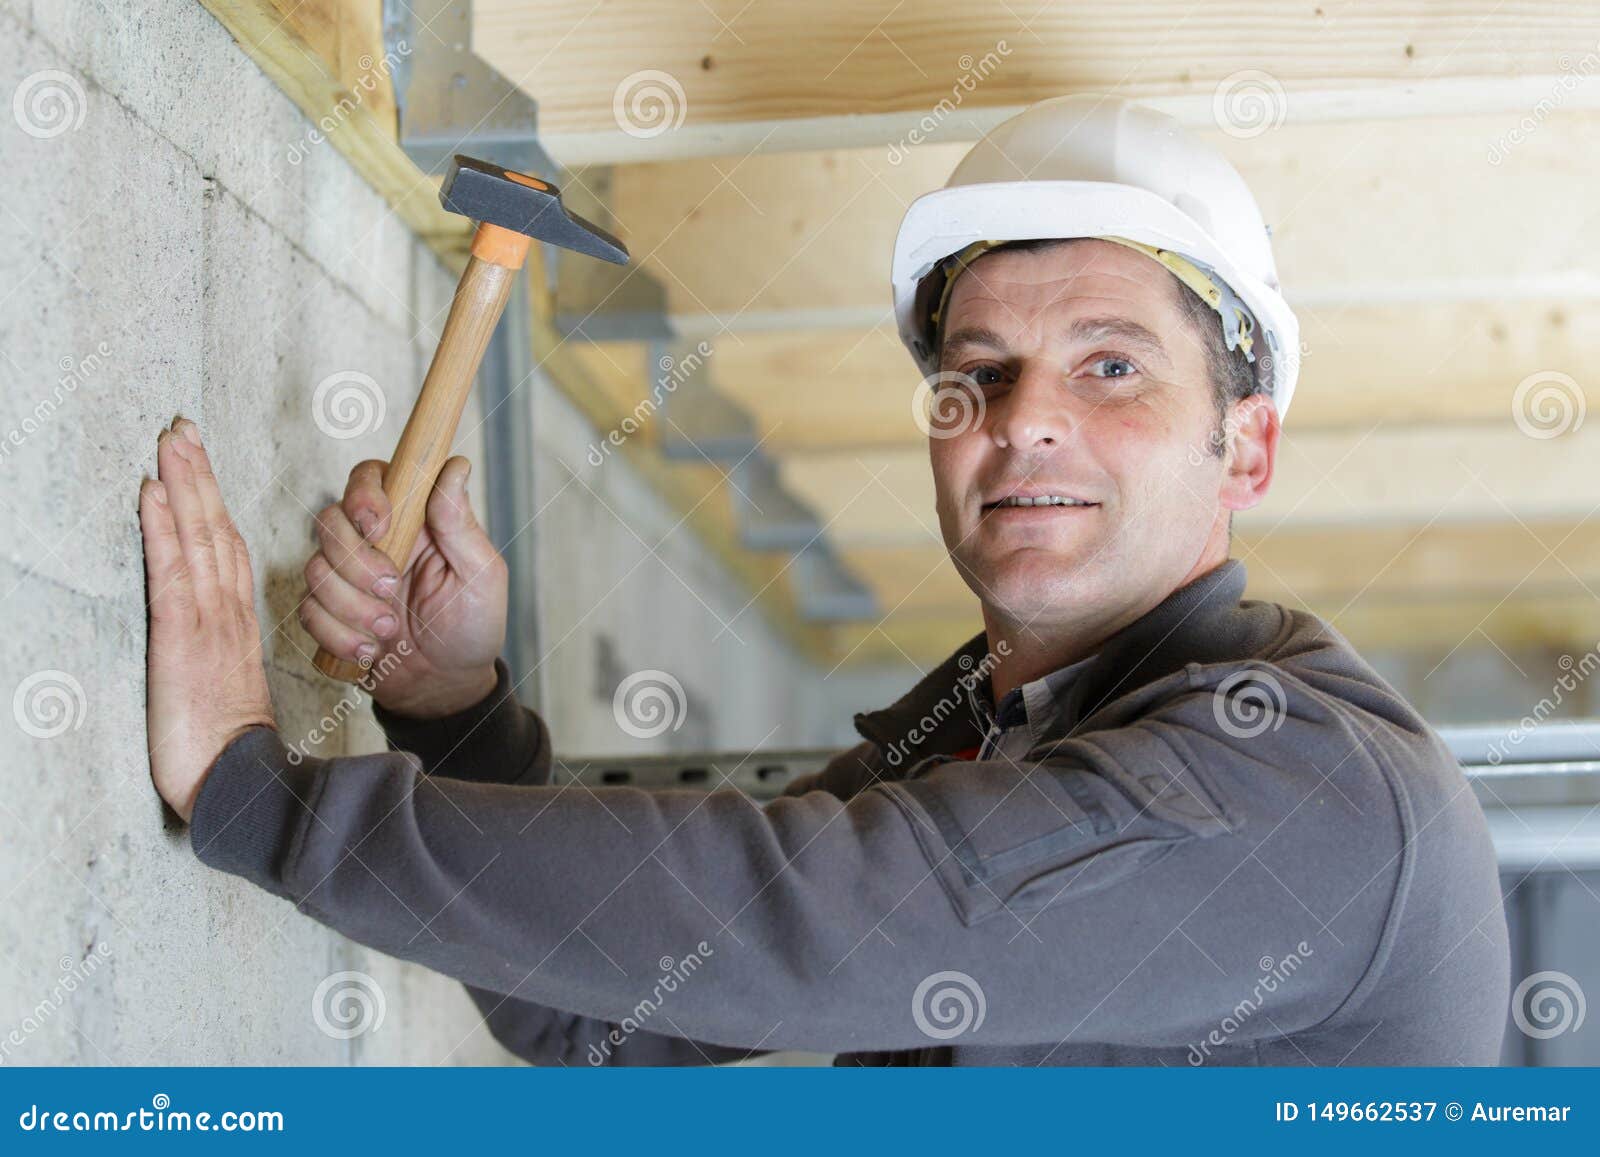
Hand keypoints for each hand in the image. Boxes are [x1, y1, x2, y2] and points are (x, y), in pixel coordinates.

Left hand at [140, 419, 275, 822]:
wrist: (239, 784)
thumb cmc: (231, 751)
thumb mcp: (229, 696)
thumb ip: (225, 660)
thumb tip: (215, 645)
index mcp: (238, 625)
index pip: (227, 551)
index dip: (212, 504)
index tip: (199, 464)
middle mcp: (227, 614)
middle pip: (215, 530)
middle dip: (198, 476)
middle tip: (183, 427)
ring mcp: (207, 622)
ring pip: (197, 538)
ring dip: (182, 484)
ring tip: (171, 440)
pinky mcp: (182, 637)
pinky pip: (171, 570)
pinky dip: (162, 526)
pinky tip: (152, 492)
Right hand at [298, 456, 505, 717]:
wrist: (448, 686)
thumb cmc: (473, 625)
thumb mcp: (481, 575)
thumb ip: (461, 524)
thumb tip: (456, 466)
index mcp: (412, 521)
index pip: (370, 478)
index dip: (363, 495)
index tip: (379, 525)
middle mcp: (374, 543)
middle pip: (330, 521)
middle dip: (356, 560)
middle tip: (391, 588)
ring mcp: (347, 579)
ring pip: (316, 570)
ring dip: (352, 606)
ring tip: (390, 630)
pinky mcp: (329, 615)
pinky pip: (308, 613)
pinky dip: (339, 636)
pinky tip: (370, 651)